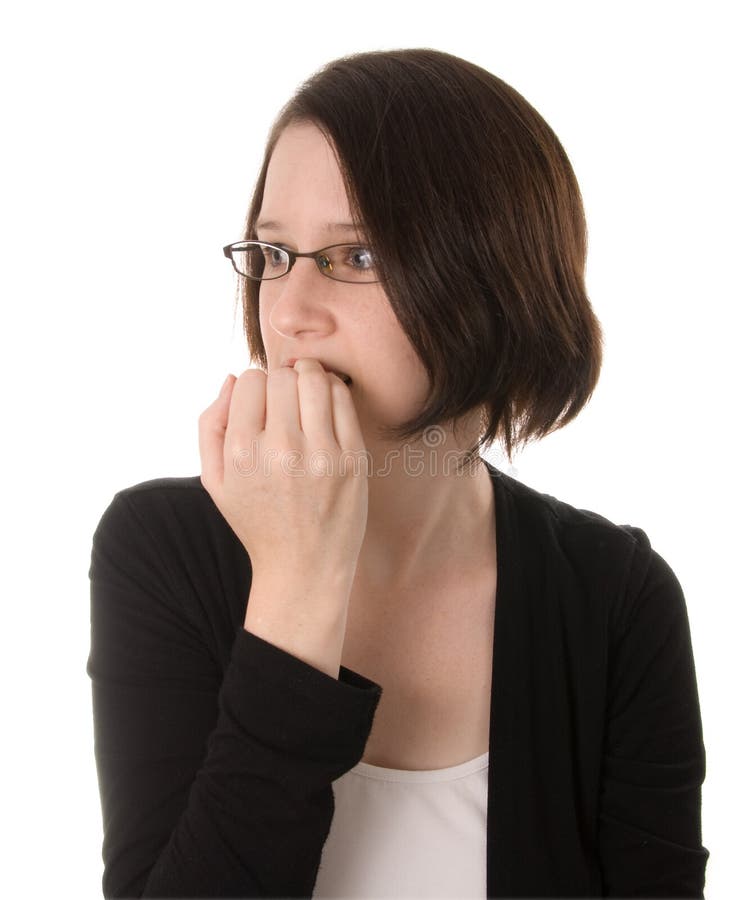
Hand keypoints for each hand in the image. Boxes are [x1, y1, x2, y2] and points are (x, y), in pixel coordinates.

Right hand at [198, 359, 368, 583]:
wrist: (304, 567)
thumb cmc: (257, 521)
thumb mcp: (215, 481)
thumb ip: (211, 425)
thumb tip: (232, 378)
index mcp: (242, 452)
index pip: (250, 380)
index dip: (255, 386)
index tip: (261, 404)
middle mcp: (281, 450)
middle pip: (282, 376)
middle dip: (281, 379)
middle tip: (284, 398)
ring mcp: (321, 454)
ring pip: (315, 379)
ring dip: (308, 376)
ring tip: (305, 392)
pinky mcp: (353, 459)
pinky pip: (343, 399)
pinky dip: (332, 391)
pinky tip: (325, 405)